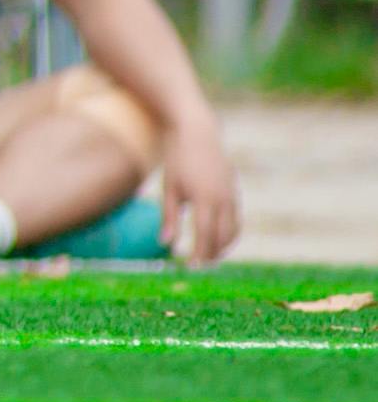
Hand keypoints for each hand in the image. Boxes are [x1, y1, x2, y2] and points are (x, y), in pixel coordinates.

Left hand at [160, 112, 239, 261]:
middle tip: (198, 267)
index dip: (199, 255)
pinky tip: (215, 238)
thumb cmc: (178, 159)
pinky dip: (228, 233)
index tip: (190, 268)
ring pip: (233, 231)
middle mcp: (223, 200)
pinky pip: (235, 220)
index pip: (205, 236)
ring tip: (207, 257)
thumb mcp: (170, 187)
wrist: (198, 132)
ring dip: (222, 247)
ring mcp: (232, 196)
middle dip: (211, 255)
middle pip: (222, 238)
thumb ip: (168, 217)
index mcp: (205, 199)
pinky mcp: (234, 192)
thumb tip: (165, 244)